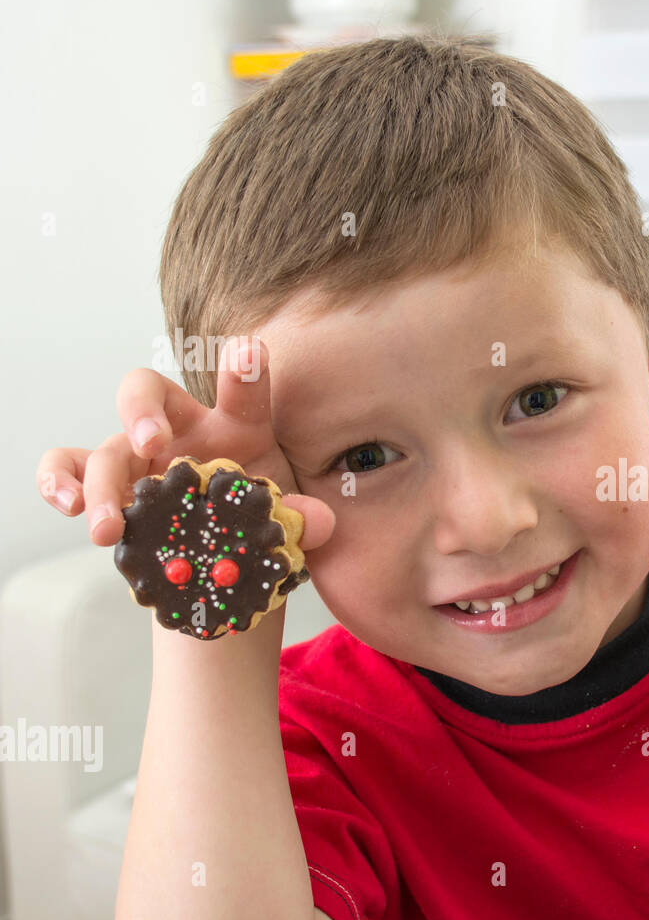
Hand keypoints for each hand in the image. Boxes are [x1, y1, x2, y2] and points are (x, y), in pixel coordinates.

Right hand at [35, 337, 334, 550]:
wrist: (231, 566)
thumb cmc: (262, 526)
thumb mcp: (290, 523)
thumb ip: (304, 518)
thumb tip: (318, 522)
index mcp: (239, 427)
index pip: (244, 393)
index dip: (246, 374)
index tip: (250, 353)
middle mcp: (183, 432)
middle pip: (149, 395)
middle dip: (144, 412)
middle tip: (154, 444)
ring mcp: (140, 458)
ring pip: (107, 448)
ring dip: (102, 483)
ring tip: (109, 526)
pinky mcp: (109, 488)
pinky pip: (70, 469)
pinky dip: (59, 481)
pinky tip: (69, 506)